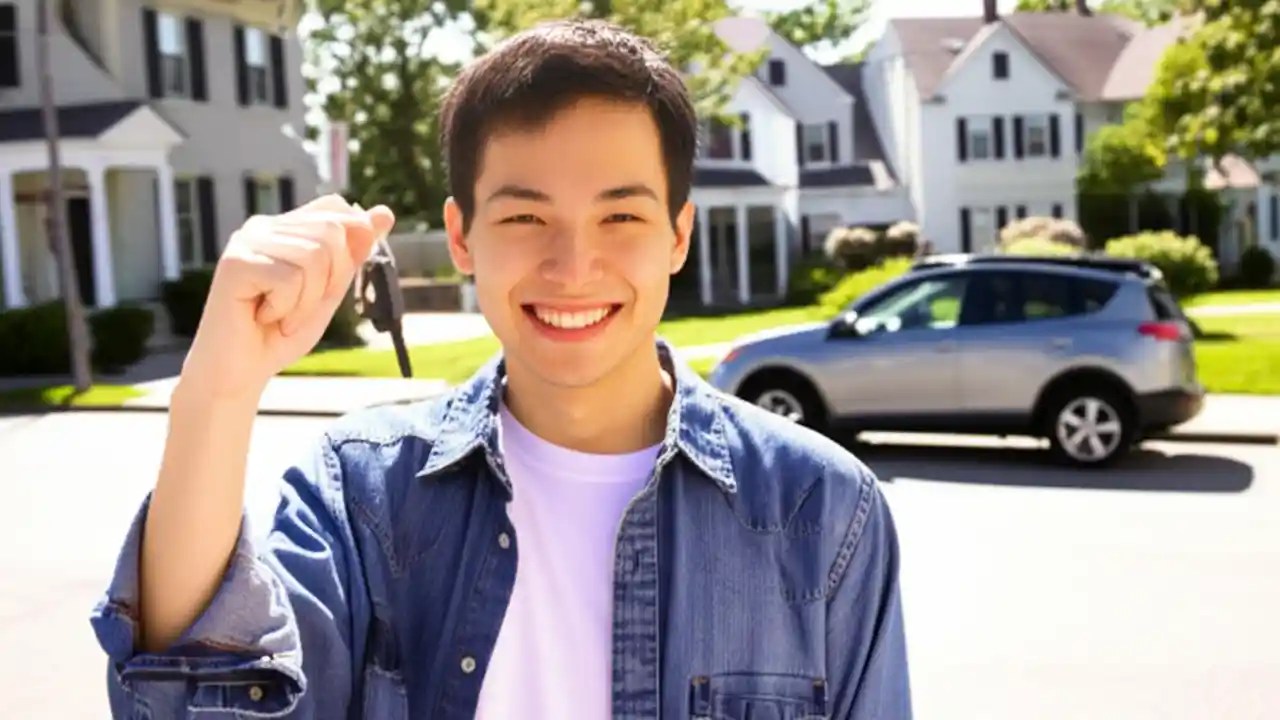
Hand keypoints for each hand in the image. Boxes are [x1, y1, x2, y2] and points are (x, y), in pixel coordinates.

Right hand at [179, 194, 395, 400]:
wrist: (238, 374)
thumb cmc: (281, 334)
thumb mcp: (329, 291)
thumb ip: (353, 254)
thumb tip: (385, 213)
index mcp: (285, 229)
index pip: (336, 208)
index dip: (350, 244)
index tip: (331, 283)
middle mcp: (263, 227)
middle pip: (331, 231)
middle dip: (331, 280)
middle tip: (300, 308)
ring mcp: (247, 241)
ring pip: (314, 255)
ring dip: (308, 300)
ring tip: (282, 316)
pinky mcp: (235, 262)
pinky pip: (290, 278)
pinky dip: (288, 309)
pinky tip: (264, 318)